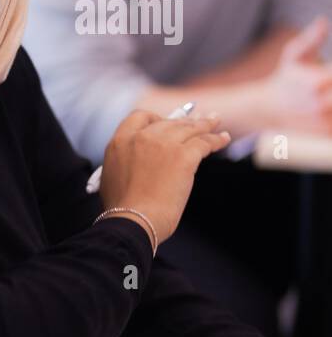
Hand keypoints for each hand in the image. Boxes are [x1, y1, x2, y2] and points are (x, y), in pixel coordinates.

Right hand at [99, 109, 230, 243]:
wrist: (133, 220)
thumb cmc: (123, 208)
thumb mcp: (112, 176)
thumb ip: (126, 160)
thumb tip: (142, 159)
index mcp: (120, 141)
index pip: (141, 116)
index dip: (157, 118)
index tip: (167, 122)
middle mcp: (141, 137)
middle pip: (170, 122)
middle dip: (186, 121)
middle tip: (198, 122)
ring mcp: (164, 144)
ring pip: (190, 128)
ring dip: (205, 125)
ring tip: (216, 124)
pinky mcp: (184, 156)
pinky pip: (205, 142)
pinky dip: (217, 140)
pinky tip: (223, 139)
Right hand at [256, 16, 331, 132]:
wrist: (269, 109)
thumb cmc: (288, 77)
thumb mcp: (295, 54)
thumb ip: (311, 38)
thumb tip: (323, 21)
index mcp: (317, 81)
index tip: (331, 71)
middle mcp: (321, 103)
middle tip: (330, 80)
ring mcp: (324, 121)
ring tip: (327, 92)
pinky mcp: (326, 133)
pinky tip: (329, 107)